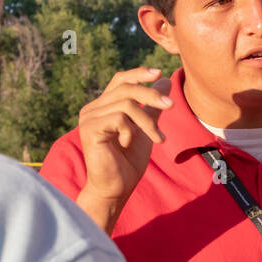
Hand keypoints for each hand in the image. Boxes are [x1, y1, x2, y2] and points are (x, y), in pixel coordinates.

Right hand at [77, 67, 172, 218]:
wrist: (115, 189)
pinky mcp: (90, 129)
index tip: (159, 73)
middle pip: (125, 88)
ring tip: (157, 138)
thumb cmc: (128, 163)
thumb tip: (165, 81)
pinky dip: (131, 131)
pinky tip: (129, 145)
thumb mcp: (145, 130)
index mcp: (104, 107)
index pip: (120, 80)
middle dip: (151, 96)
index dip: (139, 74)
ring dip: (147, 122)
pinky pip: (119, 119)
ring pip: (126, 104)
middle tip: (171, 106)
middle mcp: (93, 109)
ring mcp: (89, 118)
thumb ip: (152, 107)